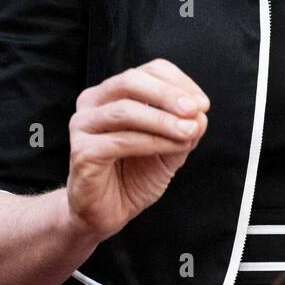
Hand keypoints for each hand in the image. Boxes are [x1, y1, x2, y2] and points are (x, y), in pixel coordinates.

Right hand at [66, 58, 209, 241]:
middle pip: (131, 81)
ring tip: (189, 132)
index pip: (149, 71)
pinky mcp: (82, 151)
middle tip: (195, 110)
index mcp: (114, 92)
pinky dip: (152, 142)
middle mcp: (93, 102)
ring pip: (125, 110)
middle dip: (168, 94)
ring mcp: (83, 125)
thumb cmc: (133, 175)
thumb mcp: (169, 148)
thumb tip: (200, 114)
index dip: (179, 83)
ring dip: (163, 120)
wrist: (106, 213)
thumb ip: (183, 129)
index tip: (203, 104)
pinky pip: (120, 140)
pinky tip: (173, 148)